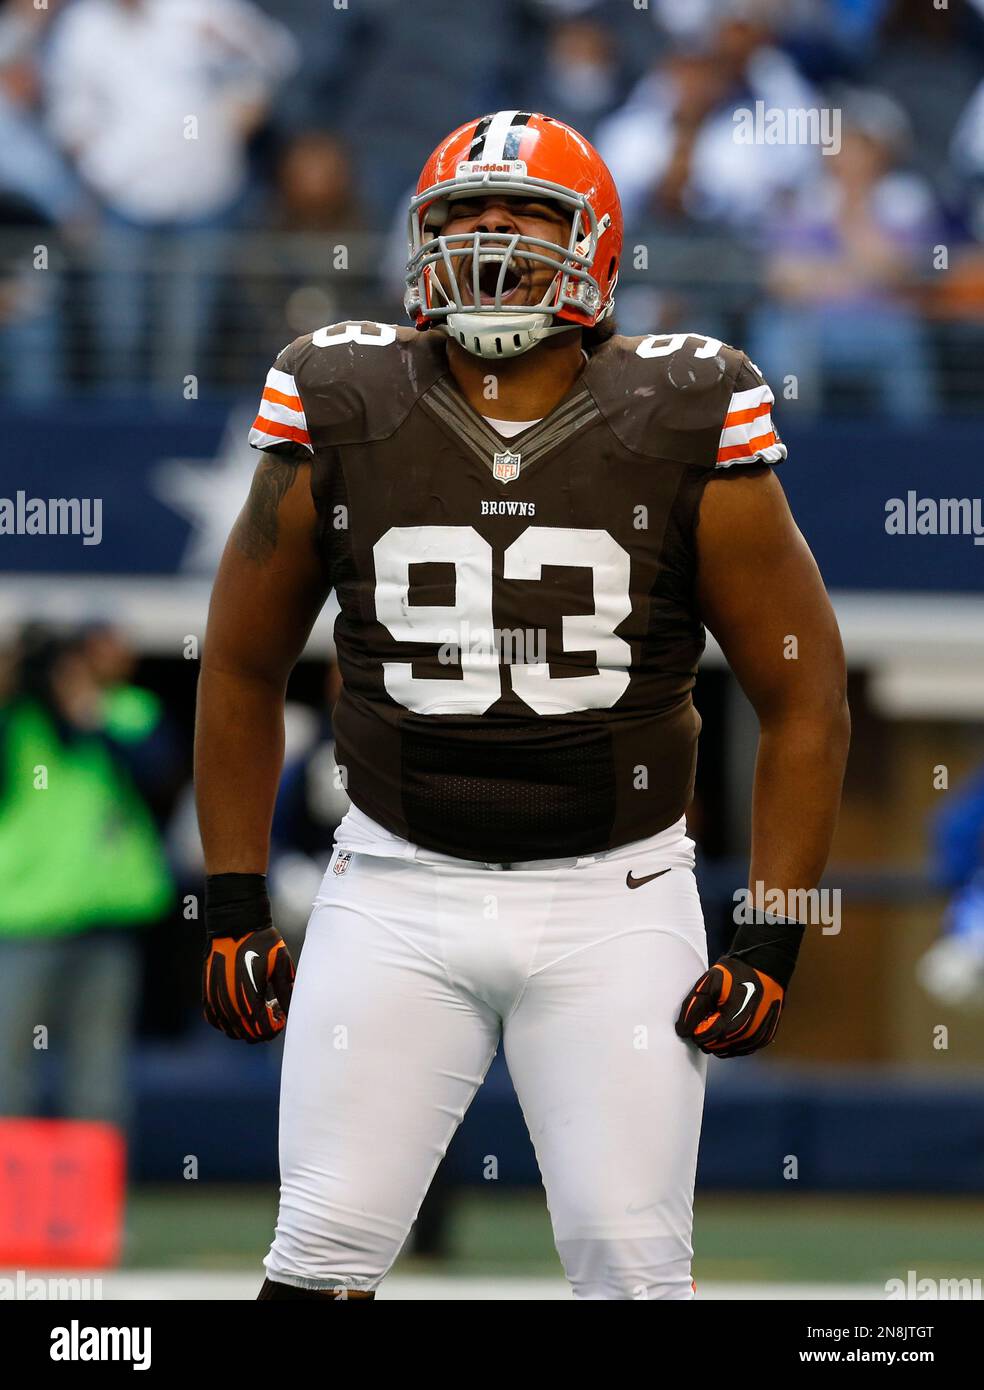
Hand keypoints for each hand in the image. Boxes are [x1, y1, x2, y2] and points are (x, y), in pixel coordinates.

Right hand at [202, 873, 293, 1042]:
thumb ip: (286, 993)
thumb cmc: (262, 943)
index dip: (276, 1027)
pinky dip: (228, 1021)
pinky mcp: (207, 995)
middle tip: (271, 1009)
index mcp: (250, 998)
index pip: (264, 1031)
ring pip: (231, 1031)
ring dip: (246, 1026)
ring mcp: (216, 1001)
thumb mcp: (280, 966)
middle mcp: (230, 1004)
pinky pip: (215, 1021)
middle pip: (248, 1036)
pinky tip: (239, 1007)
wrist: (235, 925)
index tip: (280, 1013)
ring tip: (256, 1007)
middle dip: (263, 1028)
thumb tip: (291, 1013)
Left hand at [675, 956, 784, 1058]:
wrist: (764, 967)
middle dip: (706, 1034)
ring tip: (722, 1016)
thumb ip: (693, 1009)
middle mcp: (747, 1035)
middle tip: (710, 1014)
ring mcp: (757, 1038)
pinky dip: (732, 1041)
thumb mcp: (708, 984)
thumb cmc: (735, 974)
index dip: (695, 1028)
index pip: (702, 1040)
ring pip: (727, 1051)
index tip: (700, 1013)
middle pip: (714, 1048)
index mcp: (732, 1023)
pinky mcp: (764, 1038)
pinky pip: (741, 1049)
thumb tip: (681, 1032)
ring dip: (719, 1039)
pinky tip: (731, 1024)